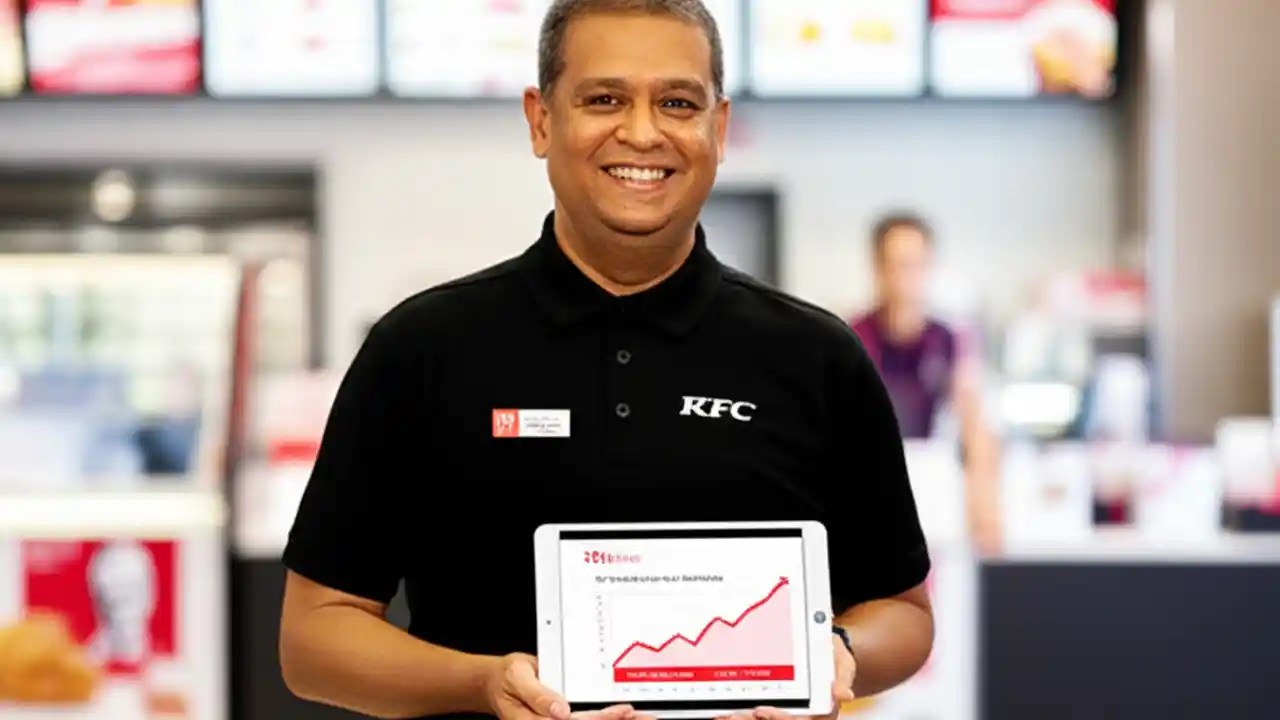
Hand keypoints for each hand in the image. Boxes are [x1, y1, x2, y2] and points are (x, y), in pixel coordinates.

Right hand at [483, 653, 642, 719]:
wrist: (498, 681)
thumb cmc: (506, 679)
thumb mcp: (518, 678)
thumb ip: (538, 695)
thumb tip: (560, 710)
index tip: (619, 713)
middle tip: (640, 715)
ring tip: (643, 717)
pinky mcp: (564, 718)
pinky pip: (588, 719)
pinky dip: (608, 717)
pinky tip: (624, 715)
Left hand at [718, 634, 855, 719]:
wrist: (823, 646)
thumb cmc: (832, 655)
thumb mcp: (842, 662)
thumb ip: (842, 677)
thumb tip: (842, 695)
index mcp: (823, 710)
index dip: (780, 719)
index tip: (759, 711)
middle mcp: (805, 715)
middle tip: (732, 716)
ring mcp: (789, 711)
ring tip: (724, 716)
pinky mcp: (775, 706)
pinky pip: (758, 715)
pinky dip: (742, 713)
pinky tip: (724, 711)